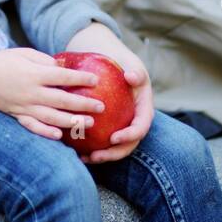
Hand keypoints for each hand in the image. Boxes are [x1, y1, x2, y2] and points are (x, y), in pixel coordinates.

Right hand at [0, 47, 106, 141]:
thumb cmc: (3, 61)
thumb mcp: (25, 53)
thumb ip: (45, 61)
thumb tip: (63, 68)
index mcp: (34, 73)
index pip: (63, 77)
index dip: (80, 79)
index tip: (96, 81)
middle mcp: (31, 92)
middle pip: (62, 100)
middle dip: (83, 104)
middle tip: (101, 107)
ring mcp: (23, 106)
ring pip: (51, 117)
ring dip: (71, 122)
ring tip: (88, 124)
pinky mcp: (16, 115)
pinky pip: (32, 126)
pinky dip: (46, 132)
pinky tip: (60, 136)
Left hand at [78, 48, 153, 165]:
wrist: (111, 63)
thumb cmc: (122, 63)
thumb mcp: (131, 63)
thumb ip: (135, 71)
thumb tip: (131, 77)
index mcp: (144, 110)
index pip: (141, 127)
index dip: (130, 135)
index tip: (113, 138)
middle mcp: (135, 121)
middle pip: (129, 144)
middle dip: (114, 153)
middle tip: (96, 155)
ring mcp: (123, 126)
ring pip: (115, 147)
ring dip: (102, 156)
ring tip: (85, 158)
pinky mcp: (110, 128)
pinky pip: (103, 142)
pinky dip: (92, 149)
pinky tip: (77, 152)